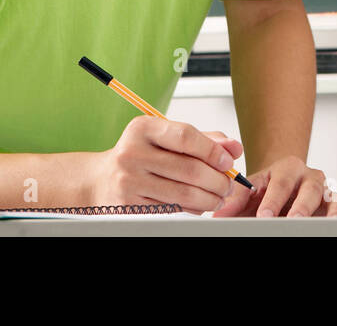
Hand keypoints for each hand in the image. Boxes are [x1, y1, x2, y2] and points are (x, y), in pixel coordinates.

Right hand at [87, 116, 242, 214]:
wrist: (101, 179)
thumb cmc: (141, 154)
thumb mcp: (167, 138)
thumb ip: (204, 139)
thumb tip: (234, 148)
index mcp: (143, 128)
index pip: (185, 136)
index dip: (213, 151)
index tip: (228, 162)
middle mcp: (132, 153)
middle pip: (189, 169)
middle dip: (217, 180)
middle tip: (229, 185)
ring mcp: (128, 181)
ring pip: (183, 193)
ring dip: (209, 198)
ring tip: (219, 197)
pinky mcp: (129, 205)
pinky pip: (171, 209)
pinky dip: (192, 209)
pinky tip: (199, 205)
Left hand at [211, 155, 336, 216]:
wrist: (286, 183)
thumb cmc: (268, 189)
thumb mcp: (251, 191)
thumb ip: (235, 200)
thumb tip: (218, 213)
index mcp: (287, 169)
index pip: (280, 182)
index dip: (273, 199)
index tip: (263, 216)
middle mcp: (310, 177)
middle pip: (311, 188)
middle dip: (302, 206)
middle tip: (293, 220)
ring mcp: (327, 191)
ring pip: (334, 196)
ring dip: (330, 211)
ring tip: (325, 224)